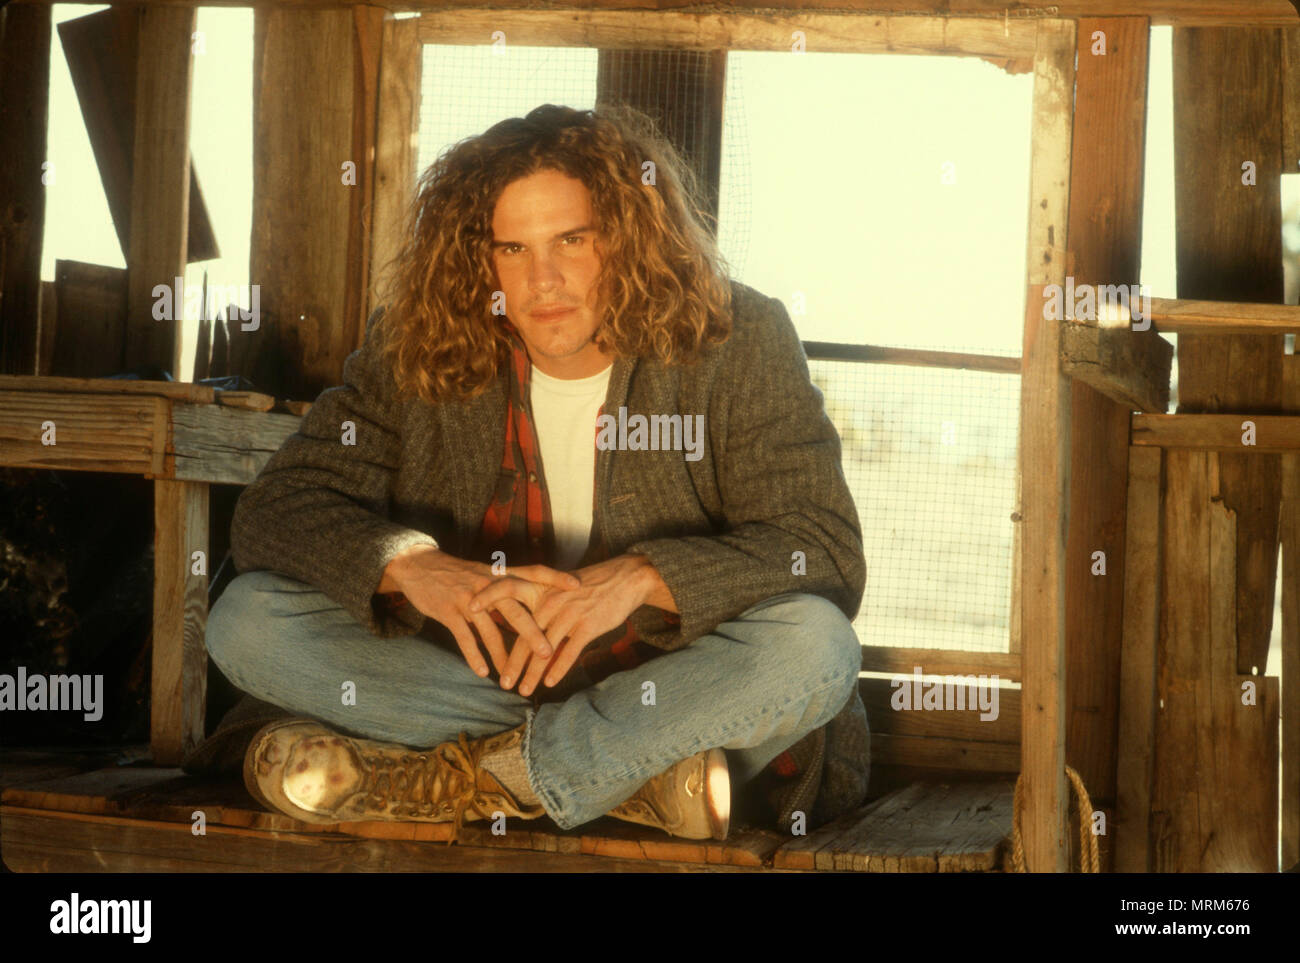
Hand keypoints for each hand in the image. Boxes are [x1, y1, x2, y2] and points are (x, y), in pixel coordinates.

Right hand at [383, 546, 578, 678]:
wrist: (418, 566)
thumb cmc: (458, 574)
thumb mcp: (485, 575)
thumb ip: (509, 589)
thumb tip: (535, 607)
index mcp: (500, 575)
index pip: (533, 572)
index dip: (555, 578)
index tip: (578, 587)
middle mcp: (487, 584)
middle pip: (515, 609)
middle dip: (532, 632)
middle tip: (548, 653)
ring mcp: (468, 598)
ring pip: (490, 629)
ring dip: (502, 654)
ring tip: (512, 674)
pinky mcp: (448, 611)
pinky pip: (464, 637)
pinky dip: (474, 655)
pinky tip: (483, 671)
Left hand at [468, 554, 655, 695]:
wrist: (625, 578)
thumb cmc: (590, 584)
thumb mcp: (561, 587)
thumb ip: (539, 600)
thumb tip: (518, 618)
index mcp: (542, 587)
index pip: (506, 587)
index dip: (487, 596)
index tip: (469, 610)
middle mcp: (551, 600)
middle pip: (523, 634)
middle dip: (512, 661)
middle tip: (502, 682)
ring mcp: (569, 613)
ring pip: (543, 648)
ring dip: (532, 673)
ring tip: (522, 689)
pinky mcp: (587, 625)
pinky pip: (568, 651)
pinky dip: (558, 668)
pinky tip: (550, 682)